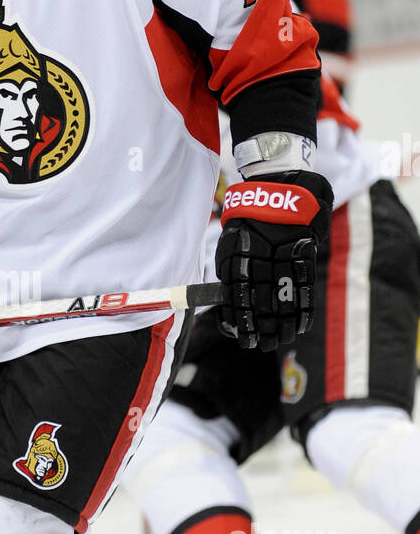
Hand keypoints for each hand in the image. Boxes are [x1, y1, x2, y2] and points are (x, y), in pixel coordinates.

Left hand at [215, 171, 332, 351]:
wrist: (279, 188)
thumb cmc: (250, 219)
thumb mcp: (232, 243)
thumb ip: (230, 271)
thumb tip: (228, 300)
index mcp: (239, 258)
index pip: (237, 297)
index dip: (239, 319)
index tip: (240, 336)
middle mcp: (262, 262)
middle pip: (261, 303)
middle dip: (261, 328)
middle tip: (261, 346)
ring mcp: (285, 260)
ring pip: (283, 300)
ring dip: (282, 324)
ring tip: (280, 341)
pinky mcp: (304, 257)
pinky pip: (304, 288)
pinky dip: (303, 309)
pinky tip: (301, 326)